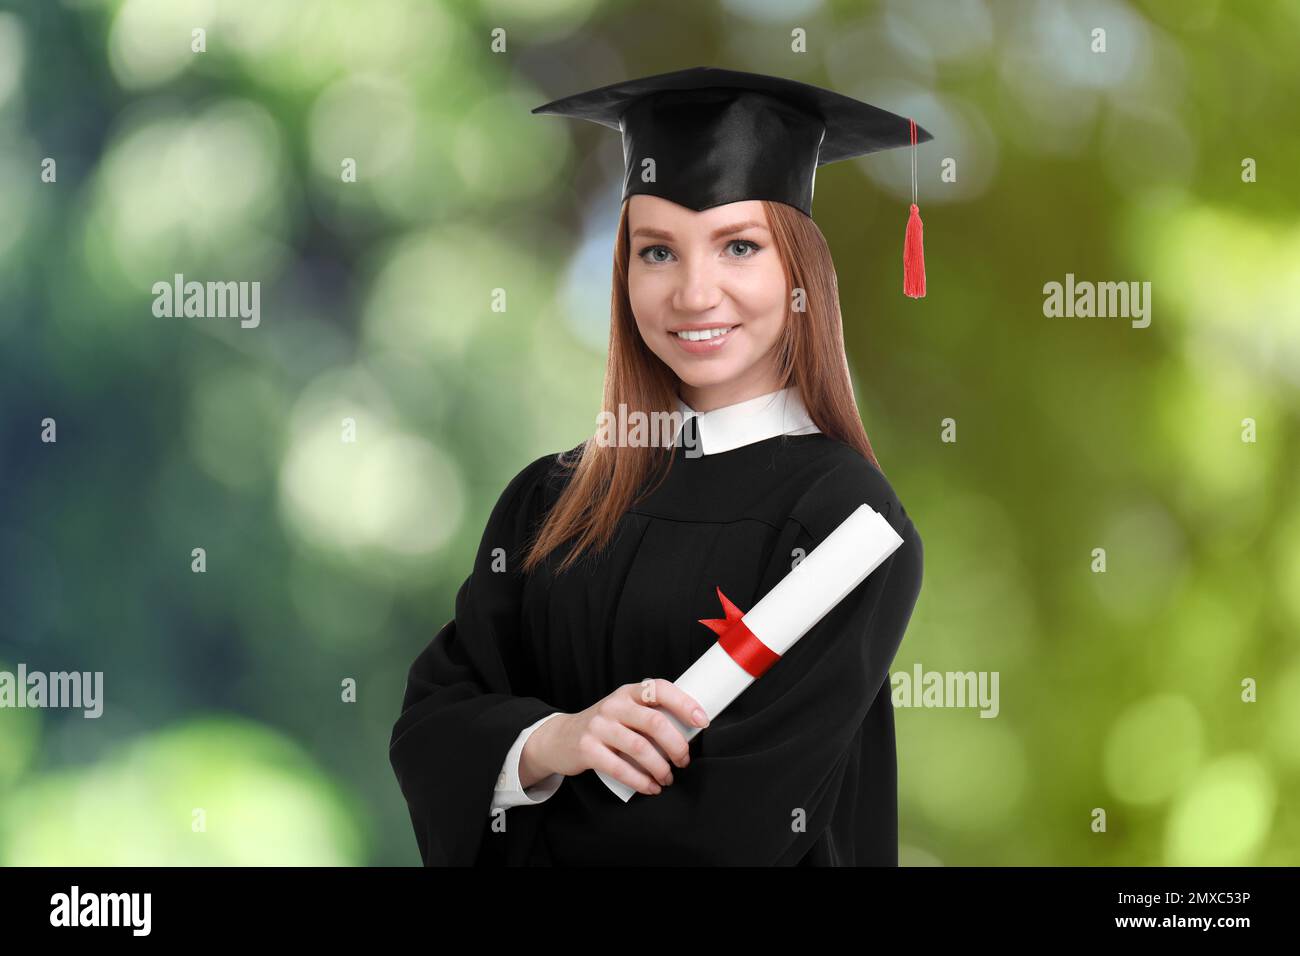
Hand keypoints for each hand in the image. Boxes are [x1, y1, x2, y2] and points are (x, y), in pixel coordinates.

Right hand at [520, 679, 709, 795]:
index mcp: (628, 692)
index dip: (685, 704)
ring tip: (667, 778)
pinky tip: (651, 787)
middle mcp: (613, 705)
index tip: (702, 721)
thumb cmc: (605, 726)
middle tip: (684, 761)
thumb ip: (649, 714)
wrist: (561, 738)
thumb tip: (690, 731)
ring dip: (660, 768)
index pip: (660, 688)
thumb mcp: (625, 711)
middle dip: (676, 746)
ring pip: (640, 748)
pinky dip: (641, 781)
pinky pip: (620, 768)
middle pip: (655, 722)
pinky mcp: (587, 749)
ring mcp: (599, 726)